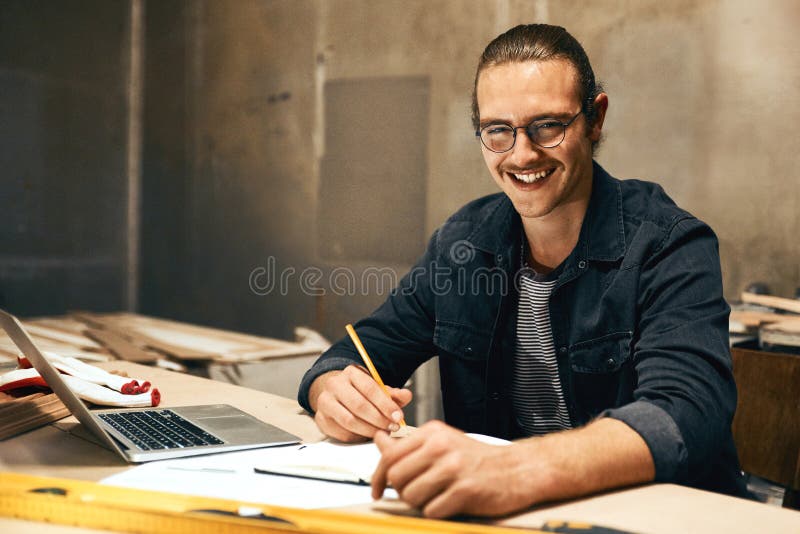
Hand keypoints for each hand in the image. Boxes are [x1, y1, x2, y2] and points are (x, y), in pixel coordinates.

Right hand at [308, 365, 411, 441]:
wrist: (337, 394)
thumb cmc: (360, 391)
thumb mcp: (377, 388)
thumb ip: (392, 393)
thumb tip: (406, 396)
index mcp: (351, 373)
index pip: (370, 388)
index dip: (385, 404)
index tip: (398, 416)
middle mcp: (335, 385)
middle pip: (359, 406)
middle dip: (379, 420)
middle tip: (392, 427)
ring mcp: (325, 403)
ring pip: (349, 421)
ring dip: (369, 430)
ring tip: (382, 432)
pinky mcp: (321, 419)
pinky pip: (342, 433)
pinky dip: (357, 437)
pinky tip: (367, 435)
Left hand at [371, 420, 535, 517]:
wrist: (517, 470)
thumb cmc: (477, 459)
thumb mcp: (441, 442)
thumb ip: (408, 444)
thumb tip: (378, 438)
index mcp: (432, 433)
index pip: (389, 456)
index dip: (377, 477)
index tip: (377, 490)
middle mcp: (440, 446)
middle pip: (397, 478)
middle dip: (401, 492)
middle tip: (416, 494)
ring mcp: (453, 468)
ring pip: (411, 496)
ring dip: (419, 504)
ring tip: (436, 497)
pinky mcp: (465, 490)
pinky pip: (431, 511)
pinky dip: (437, 512)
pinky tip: (449, 504)